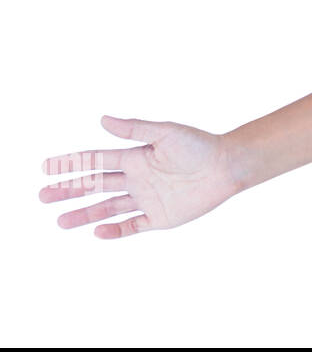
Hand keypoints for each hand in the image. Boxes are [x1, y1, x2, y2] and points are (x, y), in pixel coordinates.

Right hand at [39, 115, 241, 238]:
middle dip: (69, 190)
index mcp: (136, 157)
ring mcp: (147, 198)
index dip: (71, 164)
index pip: (96, 161)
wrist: (228, 166)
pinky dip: (116, 230)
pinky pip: (133, 225)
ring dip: (85, 215)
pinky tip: (98, 232)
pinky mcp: (161, 216)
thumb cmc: (200, 145)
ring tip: (60, 221)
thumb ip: (135, 130)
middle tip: (43, 196)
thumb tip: (103, 119)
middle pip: (96, 186)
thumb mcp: (166, 133)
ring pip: (108, 208)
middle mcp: (138, 178)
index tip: (46, 168)